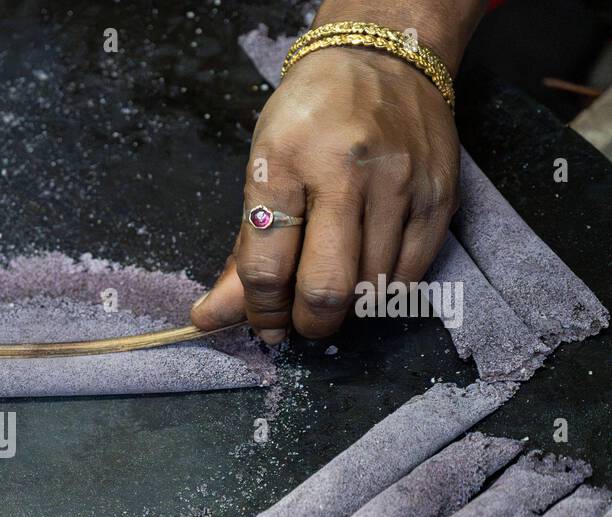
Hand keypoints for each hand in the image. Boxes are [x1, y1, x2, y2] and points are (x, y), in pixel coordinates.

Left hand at [191, 47, 460, 342]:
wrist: (381, 61)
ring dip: (345, 309)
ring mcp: (399, 184)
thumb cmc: (308, 120)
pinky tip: (365, 275)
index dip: (260, 311)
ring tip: (331, 290)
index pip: (266, 268)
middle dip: (307, 323)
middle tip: (300, 321)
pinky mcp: (439, 196)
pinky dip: (382, 291)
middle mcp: (346, 172)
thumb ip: (243, 251)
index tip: (263, 320)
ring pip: (368, 289)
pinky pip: (409, 275)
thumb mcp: (261, 171)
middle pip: (324, 289)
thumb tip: (209, 319)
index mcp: (284, 163)